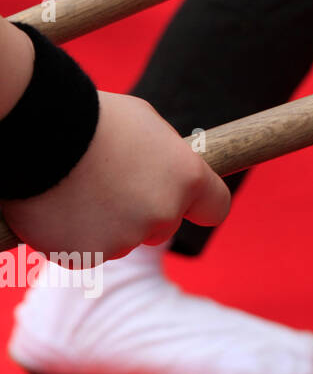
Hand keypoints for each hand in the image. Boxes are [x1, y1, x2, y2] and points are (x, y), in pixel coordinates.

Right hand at [2, 92, 229, 263]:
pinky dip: (71, 236)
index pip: (215, 209)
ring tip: (77, 188)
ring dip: (104, 224)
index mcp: (187, 178)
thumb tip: (166, 173)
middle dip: (142, 213)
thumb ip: (165, 159)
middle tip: (108, 183)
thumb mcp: (146, 125)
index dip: (199, 206)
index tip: (189, 205)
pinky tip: (57, 206)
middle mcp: (162, 213)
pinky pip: (83, 251)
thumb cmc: (93, 117)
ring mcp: (123, 239)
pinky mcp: (83, 256)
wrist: (37, 130)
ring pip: (121, 240)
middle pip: (163, 227)